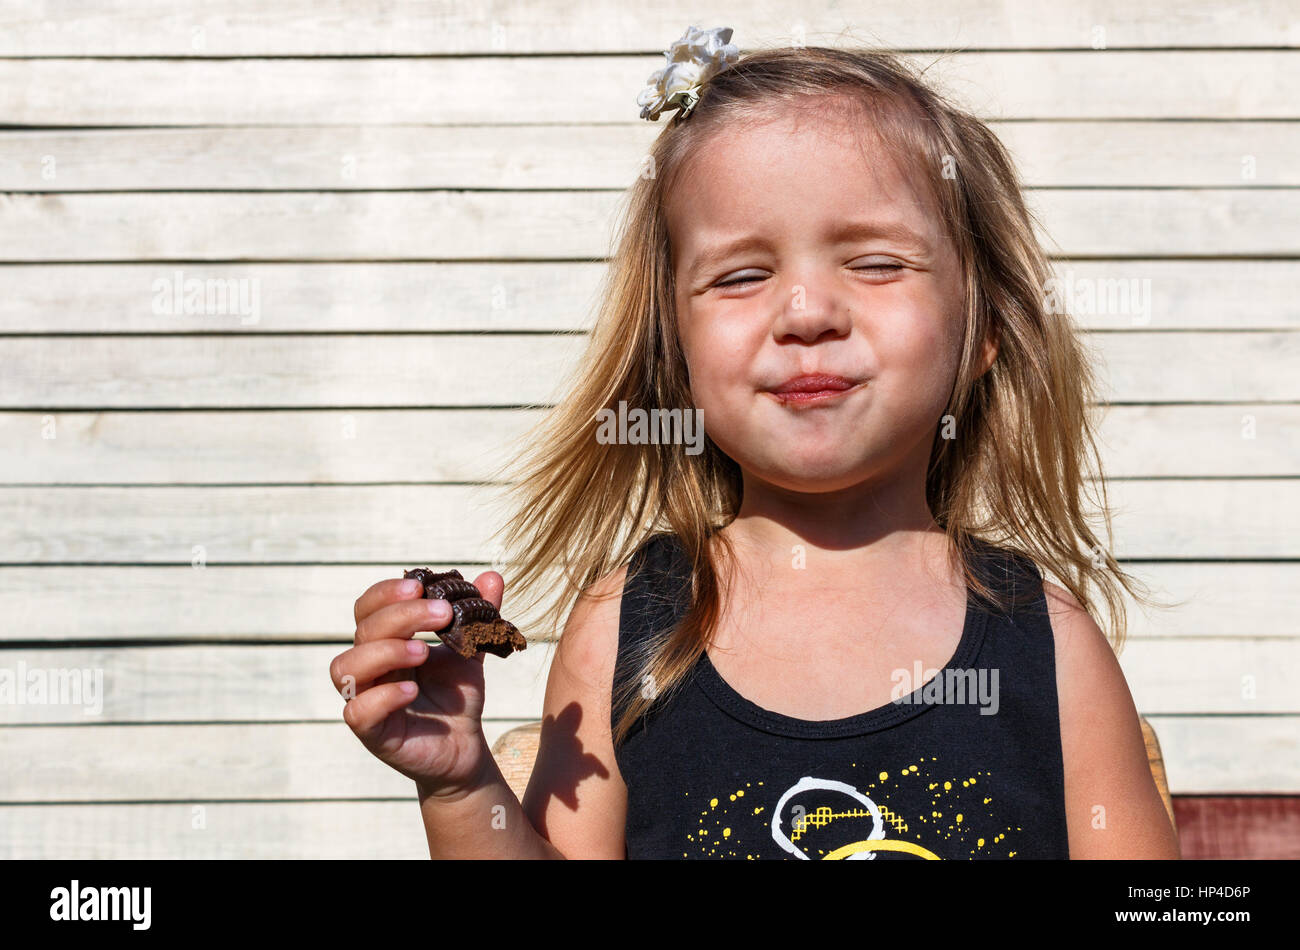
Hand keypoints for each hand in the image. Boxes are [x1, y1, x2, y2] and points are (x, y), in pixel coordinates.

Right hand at [330, 571, 507, 794]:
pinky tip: (412, 689)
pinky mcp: (372, 733)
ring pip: (344, 668)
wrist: (465, 746)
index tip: (421, 584)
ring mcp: (365, 699)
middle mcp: (369, 668)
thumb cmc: (457, 695)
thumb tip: (493, 575)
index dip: (386, 593)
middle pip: (362, 631)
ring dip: (383, 651)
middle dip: (401, 615)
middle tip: (441, 613)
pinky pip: (357, 711)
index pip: (368, 608)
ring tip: (423, 651)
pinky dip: (382, 695)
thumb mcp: (472, 649)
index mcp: (385, 642)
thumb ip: (479, 615)